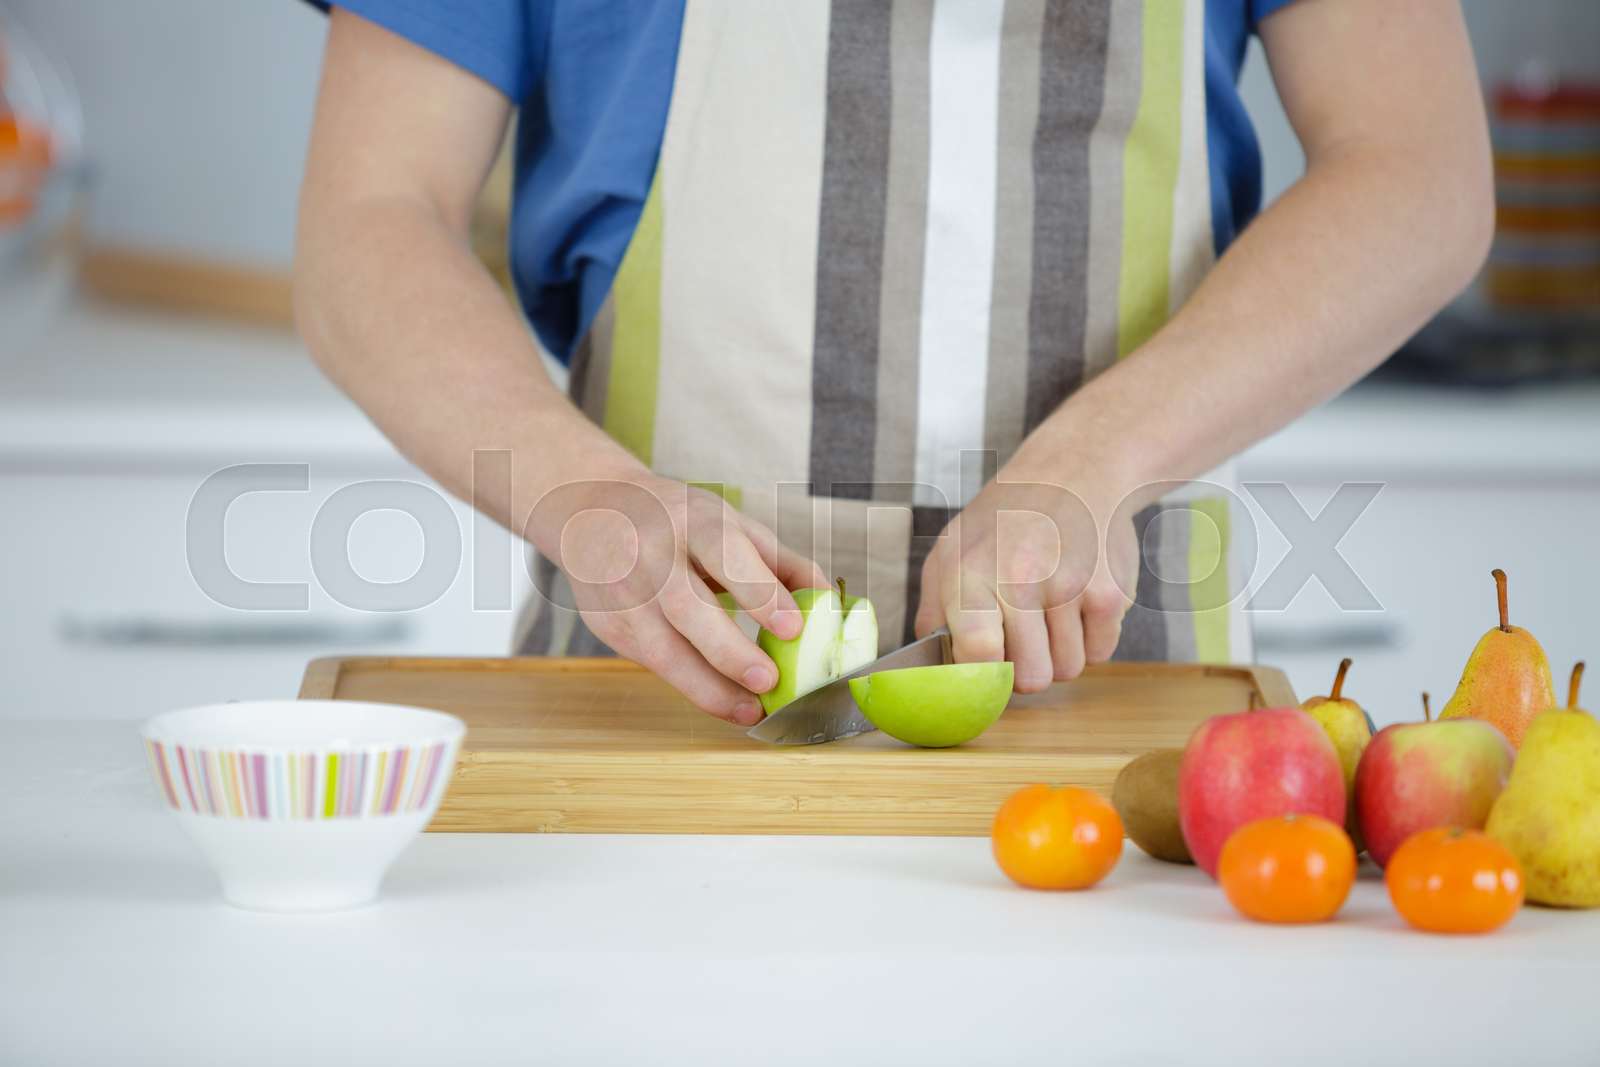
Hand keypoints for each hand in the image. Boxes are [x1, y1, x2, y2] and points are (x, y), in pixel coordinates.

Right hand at [533, 463, 827, 723]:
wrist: (593, 510)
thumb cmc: (680, 520)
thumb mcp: (730, 522)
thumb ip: (780, 562)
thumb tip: (830, 604)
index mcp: (692, 519)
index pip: (725, 554)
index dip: (759, 591)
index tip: (793, 627)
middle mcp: (651, 554)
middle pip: (687, 607)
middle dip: (728, 651)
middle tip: (768, 682)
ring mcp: (623, 593)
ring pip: (662, 649)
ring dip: (707, 687)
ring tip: (749, 711)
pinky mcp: (608, 625)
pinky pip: (652, 664)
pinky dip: (689, 686)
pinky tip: (721, 701)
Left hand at [913, 470, 1138, 692]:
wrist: (1074, 470)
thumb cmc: (1005, 519)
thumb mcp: (950, 551)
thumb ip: (933, 613)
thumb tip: (929, 670)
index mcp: (970, 573)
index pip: (978, 655)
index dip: (983, 677)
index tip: (987, 670)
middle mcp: (1019, 579)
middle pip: (1031, 679)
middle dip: (1027, 668)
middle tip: (1023, 636)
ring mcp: (1069, 586)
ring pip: (1068, 671)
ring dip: (1060, 653)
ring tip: (1050, 611)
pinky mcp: (1110, 592)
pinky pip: (1101, 653)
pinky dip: (1091, 639)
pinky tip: (1078, 600)